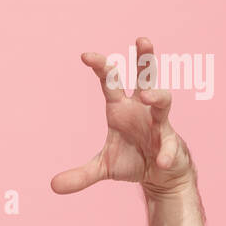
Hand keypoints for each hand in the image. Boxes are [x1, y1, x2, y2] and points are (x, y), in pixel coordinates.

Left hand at [51, 37, 195, 198]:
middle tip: (142, 39)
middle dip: (144, 58)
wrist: (160, 175)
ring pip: (163, 100)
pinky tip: (160, 161)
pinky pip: (170, 143)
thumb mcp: (103, 168)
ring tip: (147, 97)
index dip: (101, 69)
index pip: (111, 83)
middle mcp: (141, 109)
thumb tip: (52, 186)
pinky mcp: (172, 141)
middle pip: (145, 77)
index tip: (86, 56)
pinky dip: (165, 152)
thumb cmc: (133, 160)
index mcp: (121, 109)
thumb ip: (80, 176)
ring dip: (156, 96)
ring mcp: (159, 123)